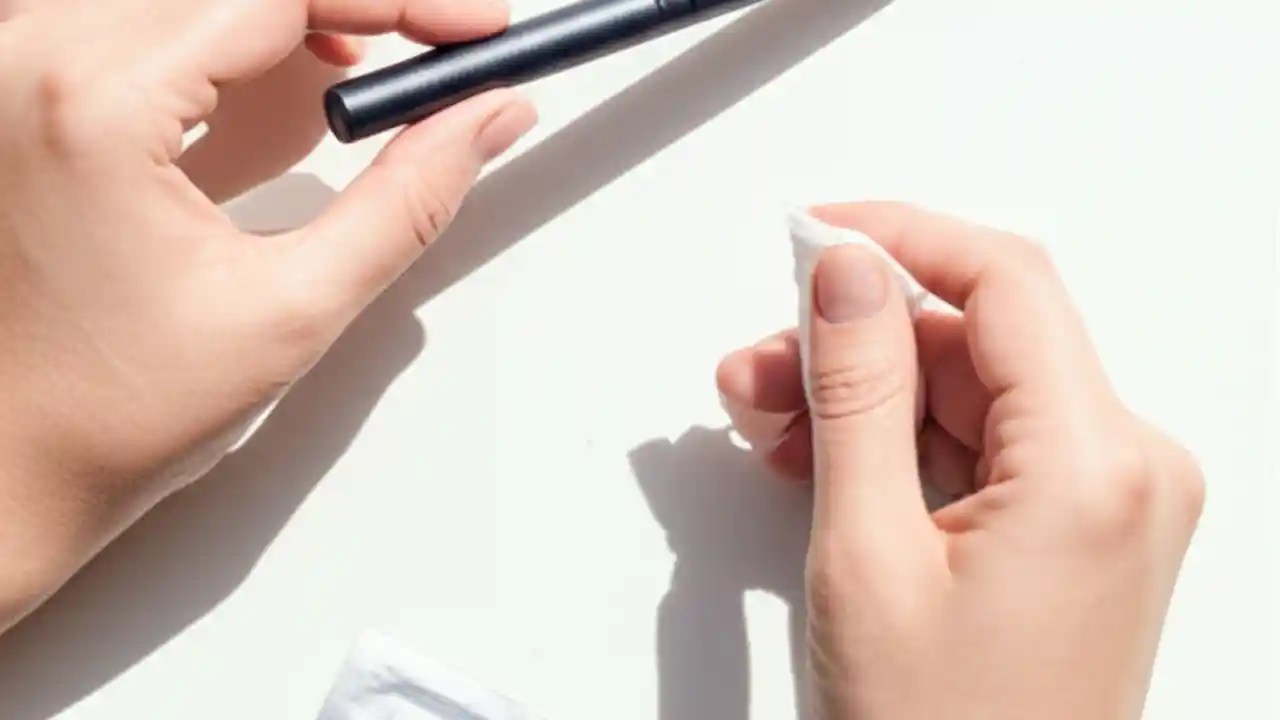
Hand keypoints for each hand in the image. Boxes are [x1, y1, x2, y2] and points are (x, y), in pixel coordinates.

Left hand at [0, 0, 535, 631]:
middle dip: (358, 15)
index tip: (474, 29)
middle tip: (438, 60)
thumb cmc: (104, 411)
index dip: (402, 1)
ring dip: (290, 31)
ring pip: (194, 1)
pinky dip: (227, 48)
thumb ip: (405, 202)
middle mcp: (31, 59)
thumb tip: (482, 121)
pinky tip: (273, 103)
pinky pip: (143, 25)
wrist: (5, 469)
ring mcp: (14, 70)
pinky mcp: (21, 91)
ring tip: (352, 93)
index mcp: (93, 102)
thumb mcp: (290, 308)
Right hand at [717, 203, 1203, 718]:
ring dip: (865, 397)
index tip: (816, 236)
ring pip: (968, 395)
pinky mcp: (1072, 533)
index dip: (900, 238)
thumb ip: (855, 394)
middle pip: (976, 342)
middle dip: (857, 341)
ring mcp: (1104, 505)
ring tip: (770, 423)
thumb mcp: (866, 555)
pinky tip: (822, 461)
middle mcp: (1124, 473)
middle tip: (761, 363)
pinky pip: (978, 450)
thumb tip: (845, 274)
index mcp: (1097, 467)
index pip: (1004, 281)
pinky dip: (897, 446)